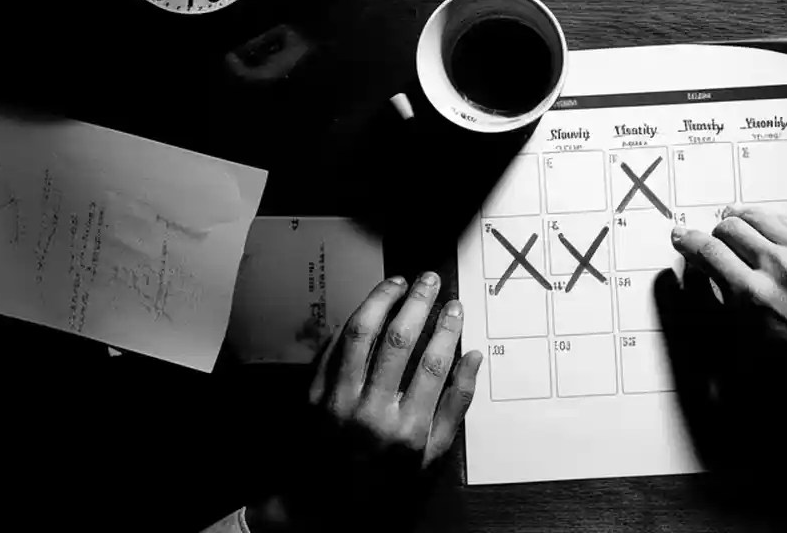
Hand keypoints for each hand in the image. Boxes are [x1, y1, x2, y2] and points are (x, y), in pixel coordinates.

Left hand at [248, 273, 482, 531]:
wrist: (323, 505)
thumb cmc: (386, 478)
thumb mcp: (432, 454)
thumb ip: (456, 405)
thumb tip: (473, 358)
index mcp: (407, 428)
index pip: (432, 364)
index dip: (447, 329)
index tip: (455, 306)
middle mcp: (371, 411)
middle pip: (397, 342)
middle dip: (417, 304)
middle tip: (430, 280)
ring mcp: (337, 401)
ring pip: (360, 335)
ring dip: (381, 301)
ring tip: (398, 282)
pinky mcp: (313, 395)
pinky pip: (333, 348)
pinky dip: (352, 323)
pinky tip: (368, 309)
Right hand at [670, 205, 786, 436]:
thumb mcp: (741, 345)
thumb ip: (717, 303)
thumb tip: (701, 271)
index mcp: (752, 295)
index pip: (709, 251)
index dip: (688, 240)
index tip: (680, 236)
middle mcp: (778, 269)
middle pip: (731, 227)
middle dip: (713, 234)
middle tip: (710, 243)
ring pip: (759, 217)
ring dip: (739, 221)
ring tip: (732, 227)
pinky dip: (769, 223)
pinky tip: (762, 231)